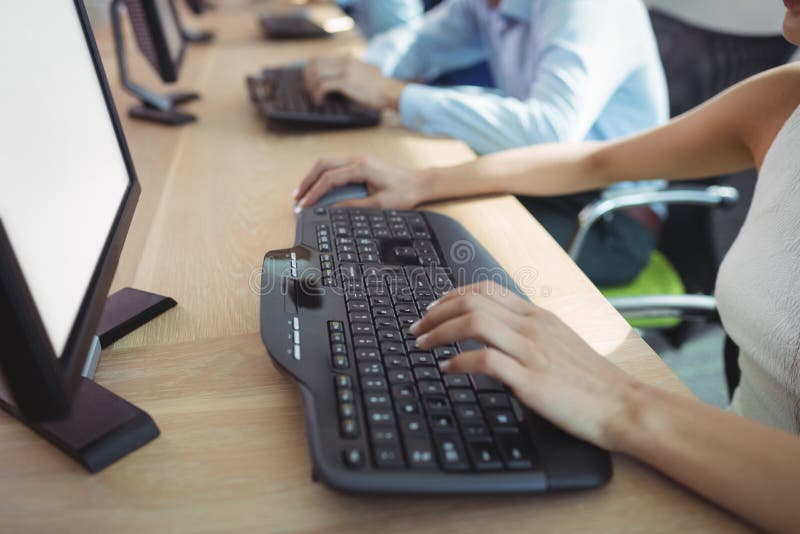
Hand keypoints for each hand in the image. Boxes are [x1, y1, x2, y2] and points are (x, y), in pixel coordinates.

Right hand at [293, 156, 427, 208]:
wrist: (420, 182)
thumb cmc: (404, 192)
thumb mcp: (379, 204)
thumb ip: (353, 206)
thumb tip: (332, 210)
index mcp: (361, 167)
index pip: (329, 178)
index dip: (315, 192)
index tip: (305, 204)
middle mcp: (357, 159)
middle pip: (322, 165)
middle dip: (307, 181)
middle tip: (297, 197)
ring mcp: (358, 159)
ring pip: (327, 163)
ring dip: (313, 177)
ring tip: (303, 193)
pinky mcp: (360, 163)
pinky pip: (335, 166)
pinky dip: (323, 176)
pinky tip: (318, 187)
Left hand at [303, 55, 406, 108]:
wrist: (390, 91)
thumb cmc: (380, 87)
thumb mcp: (365, 71)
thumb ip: (353, 69)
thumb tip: (340, 78)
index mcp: (347, 58)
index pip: (319, 58)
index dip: (309, 70)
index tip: (308, 81)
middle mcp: (344, 61)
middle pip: (315, 65)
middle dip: (307, 79)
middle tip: (308, 90)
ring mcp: (345, 71)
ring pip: (317, 75)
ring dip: (311, 88)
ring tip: (314, 98)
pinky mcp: (346, 82)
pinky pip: (324, 86)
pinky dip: (318, 94)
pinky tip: (320, 102)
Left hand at [410, 281, 640, 449]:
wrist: (624, 406)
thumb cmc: (593, 381)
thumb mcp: (560, 343)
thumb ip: (529, 334)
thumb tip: (494, 336)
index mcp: (538, 316)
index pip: (486, 289)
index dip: (451, 295)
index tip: (433, 307)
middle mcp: (533, 326)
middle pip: (473, 301)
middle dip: (436, 312)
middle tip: (417, 328)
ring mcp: (532, 351)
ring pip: (474, 321)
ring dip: (439, 331)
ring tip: (423, 345)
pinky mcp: (532, 379)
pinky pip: (486, 360)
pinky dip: (459, 361)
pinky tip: (447, 370)